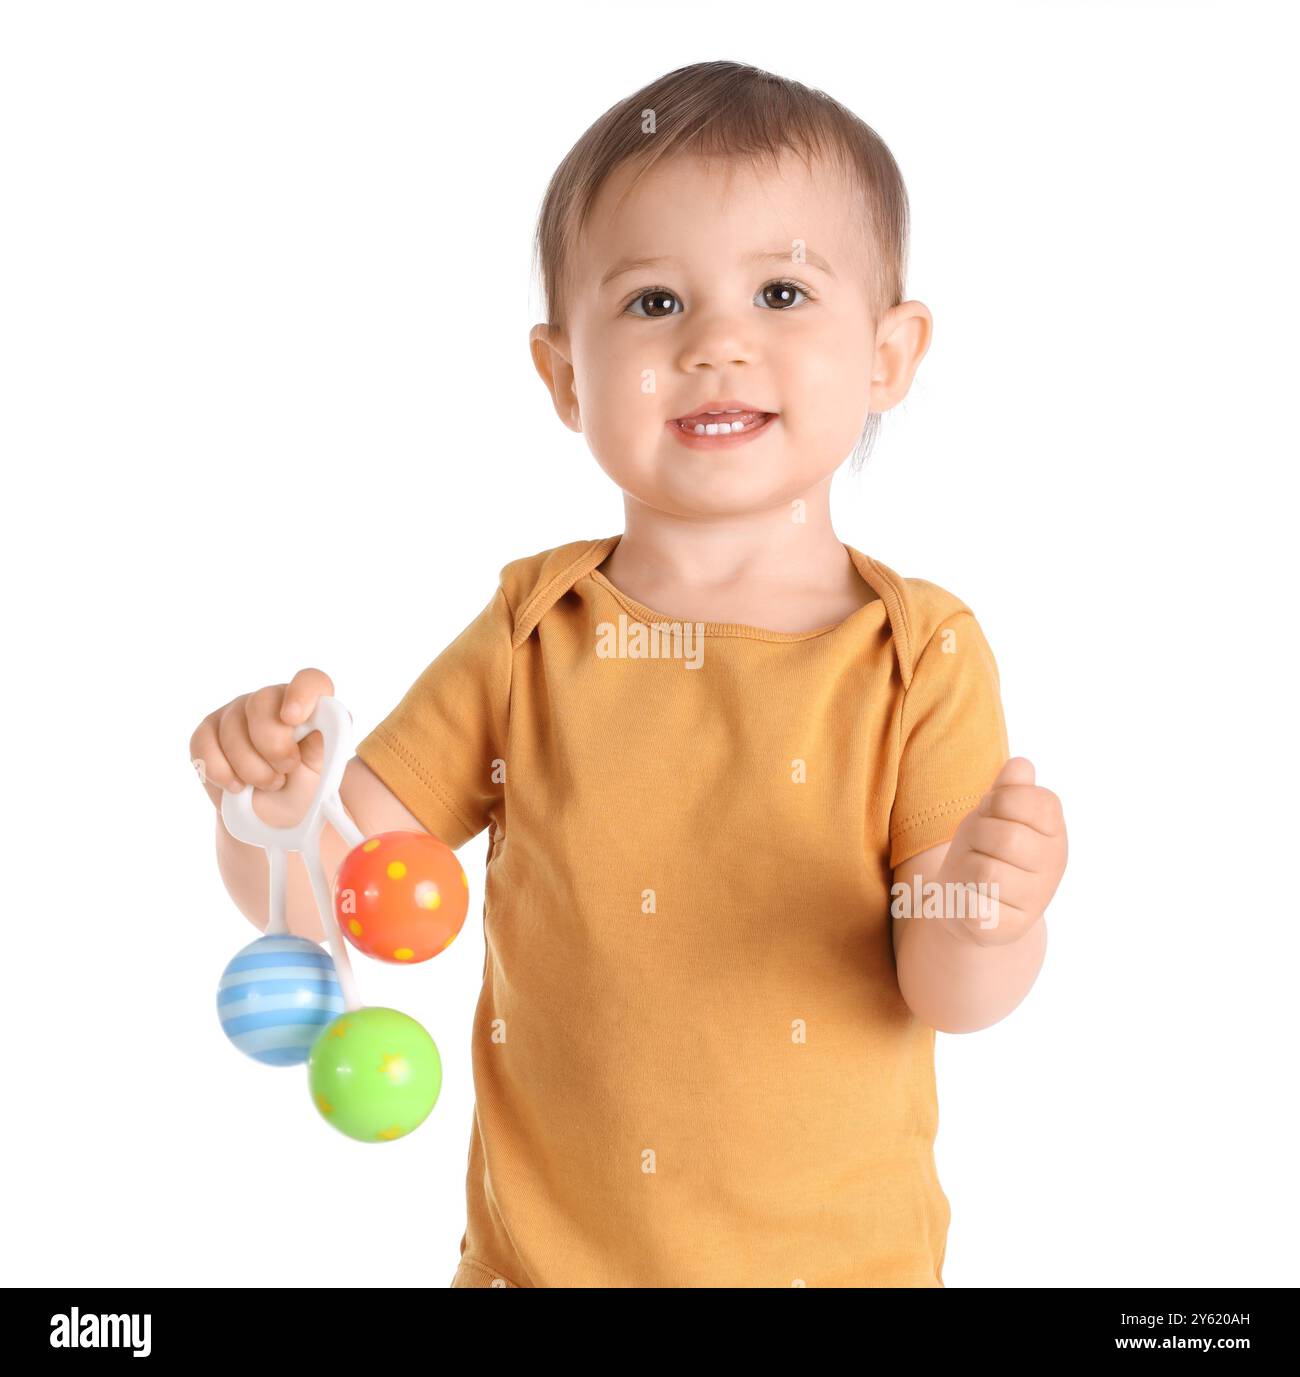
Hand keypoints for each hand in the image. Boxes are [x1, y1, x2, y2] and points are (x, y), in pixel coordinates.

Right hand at [188, 668, 337, 819]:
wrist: (271, 816)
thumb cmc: (303, 790)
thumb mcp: (322, 775)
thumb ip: (325, 750)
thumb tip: (322, 730)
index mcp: (310, 705)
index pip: (310, 681)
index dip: (301, 694)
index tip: (293, 719)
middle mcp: (272, 701)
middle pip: (261, 702)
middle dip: (273, 745)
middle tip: (285, 770)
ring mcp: (236, 713)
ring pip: (232, 730)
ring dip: (251, 769)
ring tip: (269, 784)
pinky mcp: (207, 733)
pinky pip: (203, 746)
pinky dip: (221, 773)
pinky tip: (238, 786)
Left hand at [937, 757, 1066, 945]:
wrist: (967, 901)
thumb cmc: (982, 848)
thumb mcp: (993, 812)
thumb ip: (1009, 789)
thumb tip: (1021, 765)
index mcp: (1054, 832)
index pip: (1025, 800)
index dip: (996, 803)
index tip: (992, 816)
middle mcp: (1053, 867)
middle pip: (1005, 836)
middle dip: (977, 836)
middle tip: (976, 847)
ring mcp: (1034, 901)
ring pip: (985, 871)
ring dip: (963, 867)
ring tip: (970, 873)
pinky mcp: (1007, 929)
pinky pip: (972, 904)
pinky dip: (959, 897)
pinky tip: (968, 898)